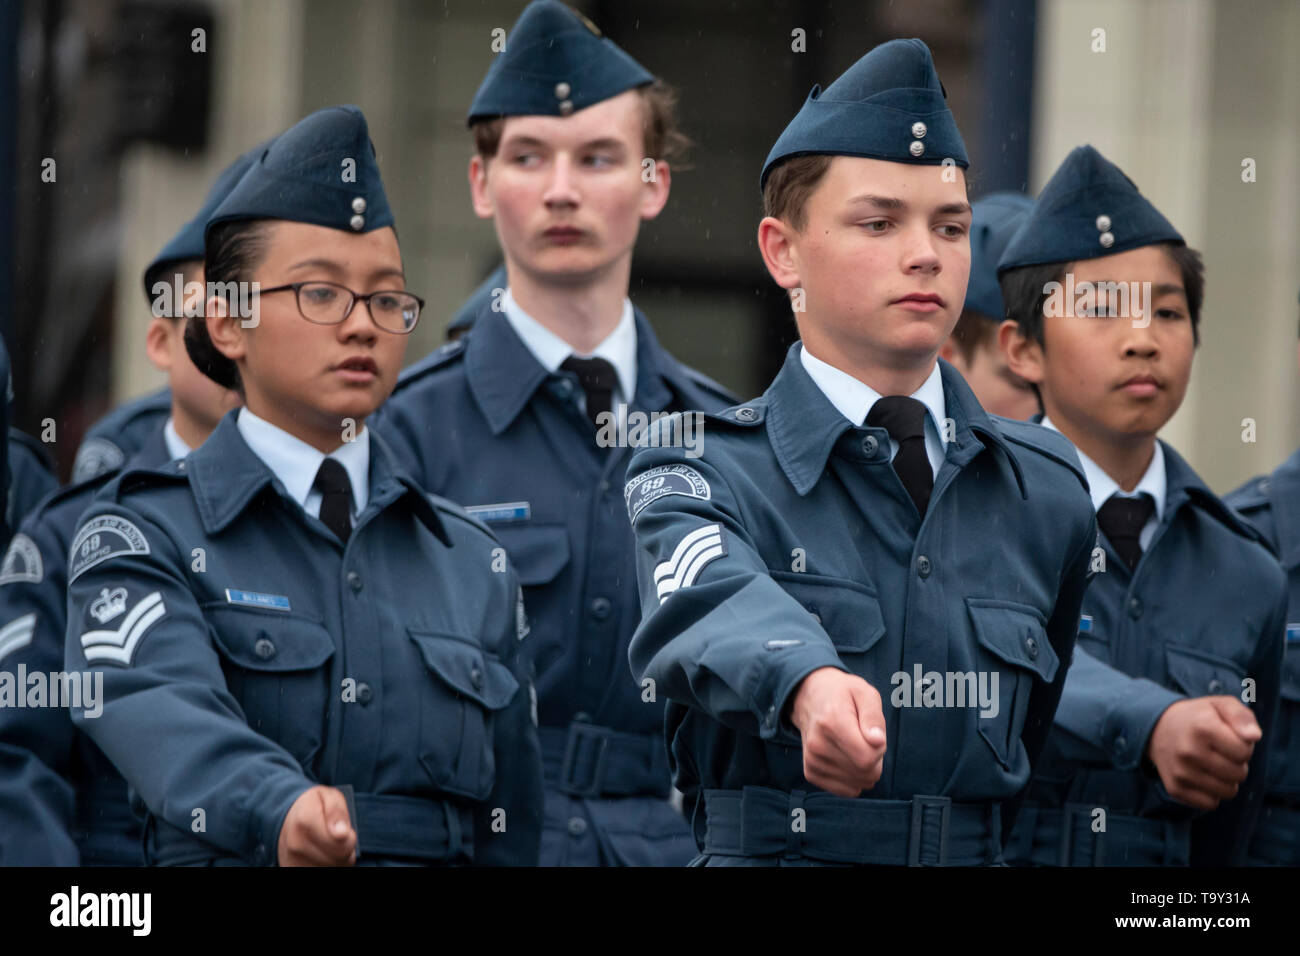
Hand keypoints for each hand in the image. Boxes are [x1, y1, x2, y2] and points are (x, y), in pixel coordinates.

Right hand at [277, 785, 356, 865]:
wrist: (287, 819)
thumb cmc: (313, 805)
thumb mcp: (328, 796)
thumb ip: (337, 811)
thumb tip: (342, 833)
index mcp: (305, 820)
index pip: (341, 843)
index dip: (349, 837)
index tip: (344, 830)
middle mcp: (296, 844)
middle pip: (340, 857)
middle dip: (346, 847)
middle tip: (338, 836)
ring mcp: (293, 860)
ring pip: (334, 866)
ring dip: (338, 857)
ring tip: (330, 844)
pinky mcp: (292, 869)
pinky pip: (325, 871)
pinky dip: (328, 864)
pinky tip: (323, 854)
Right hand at [788, 667, 886, 796]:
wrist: (810, 699)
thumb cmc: (843, 695)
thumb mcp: (864, 693)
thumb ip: (874, 716)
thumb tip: (877, 742)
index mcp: (832, 722)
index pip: (867, 758)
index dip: (879, 749)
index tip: (873, 734)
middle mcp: (817, 744)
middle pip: (865, 773)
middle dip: (875, 760)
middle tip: (865, 739)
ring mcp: (812, 760)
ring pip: (858, 784)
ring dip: (864, 769)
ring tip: (853, 746)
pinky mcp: (811, 773)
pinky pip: (847, 791)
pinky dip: (854, 779)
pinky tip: (847, 758)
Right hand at [1145, 696, 1259, 810]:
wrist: (1157, 728)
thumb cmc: (1198, 717)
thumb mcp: (1220, 705)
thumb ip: (1242, 716)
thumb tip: (1254, 737)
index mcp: (1203, 728)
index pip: (1244, 752)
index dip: (1242, 746)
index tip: (1228, 738)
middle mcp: (1189, 751)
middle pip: (1238, 774)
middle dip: (1236, 764)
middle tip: (1220, 752)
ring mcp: (1180, 772)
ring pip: (1227, 792)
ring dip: (1226, 780)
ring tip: (1212, 764)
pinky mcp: (1175, 788)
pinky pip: (1210, 804)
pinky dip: (1212, 793)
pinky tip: (1202, 776)